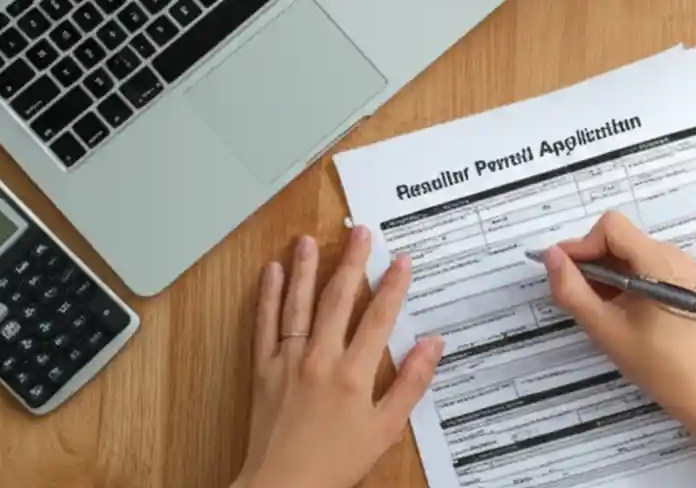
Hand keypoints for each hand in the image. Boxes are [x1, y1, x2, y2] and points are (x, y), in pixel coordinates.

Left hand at [233, 228, 444, 487]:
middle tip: (359, 232)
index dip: (393, 285)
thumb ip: (410, 383)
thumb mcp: (386, 429)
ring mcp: (288, 361)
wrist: (284, 486)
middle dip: (352, 262)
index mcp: (353, 373)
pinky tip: (271, 272)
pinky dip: (267, 296)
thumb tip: (433, 343)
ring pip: (298, 304)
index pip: (379, 317)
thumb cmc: (336, 462)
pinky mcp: (263, 369)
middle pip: (339, 299)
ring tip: (309, 239)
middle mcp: (320, 359)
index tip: (402, 259)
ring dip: (305, 268)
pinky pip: (264, 324)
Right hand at [540, 212, 695, 422]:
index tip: (565, 273)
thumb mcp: (604, 328)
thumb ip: (572, 289)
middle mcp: (673, 255)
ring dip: (604, 271)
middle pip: (619, 238)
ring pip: (627, 250)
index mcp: (660, 262)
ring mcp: (679, 265)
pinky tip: (616, 306)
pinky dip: (621, 278)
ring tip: (597, 305)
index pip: (611, 227)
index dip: (582, 245)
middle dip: (591, 261)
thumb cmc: (653, 362)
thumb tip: (550, 255)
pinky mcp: (680, 277)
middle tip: (577, 295)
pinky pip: (641, 262)